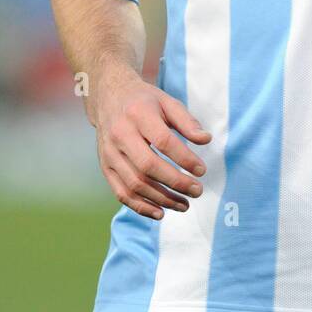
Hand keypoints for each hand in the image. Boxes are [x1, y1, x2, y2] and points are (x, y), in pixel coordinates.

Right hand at [91, 62, 211, 219]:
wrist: (108, 99)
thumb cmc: (144, 102)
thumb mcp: (167, 102)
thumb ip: (187, 121)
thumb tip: (206, 140)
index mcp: (137, 114)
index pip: (162, 141)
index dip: (184, 158)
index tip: (202, 170)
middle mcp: (120, 135)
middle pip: (147, 166)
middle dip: (175, 182)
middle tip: (197, 191)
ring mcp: (109, 154)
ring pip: (135, 183)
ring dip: (162, 199)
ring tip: (184, 204)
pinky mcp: (105, 167)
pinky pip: (121, 193)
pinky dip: (141, 207)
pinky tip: (161, 212)